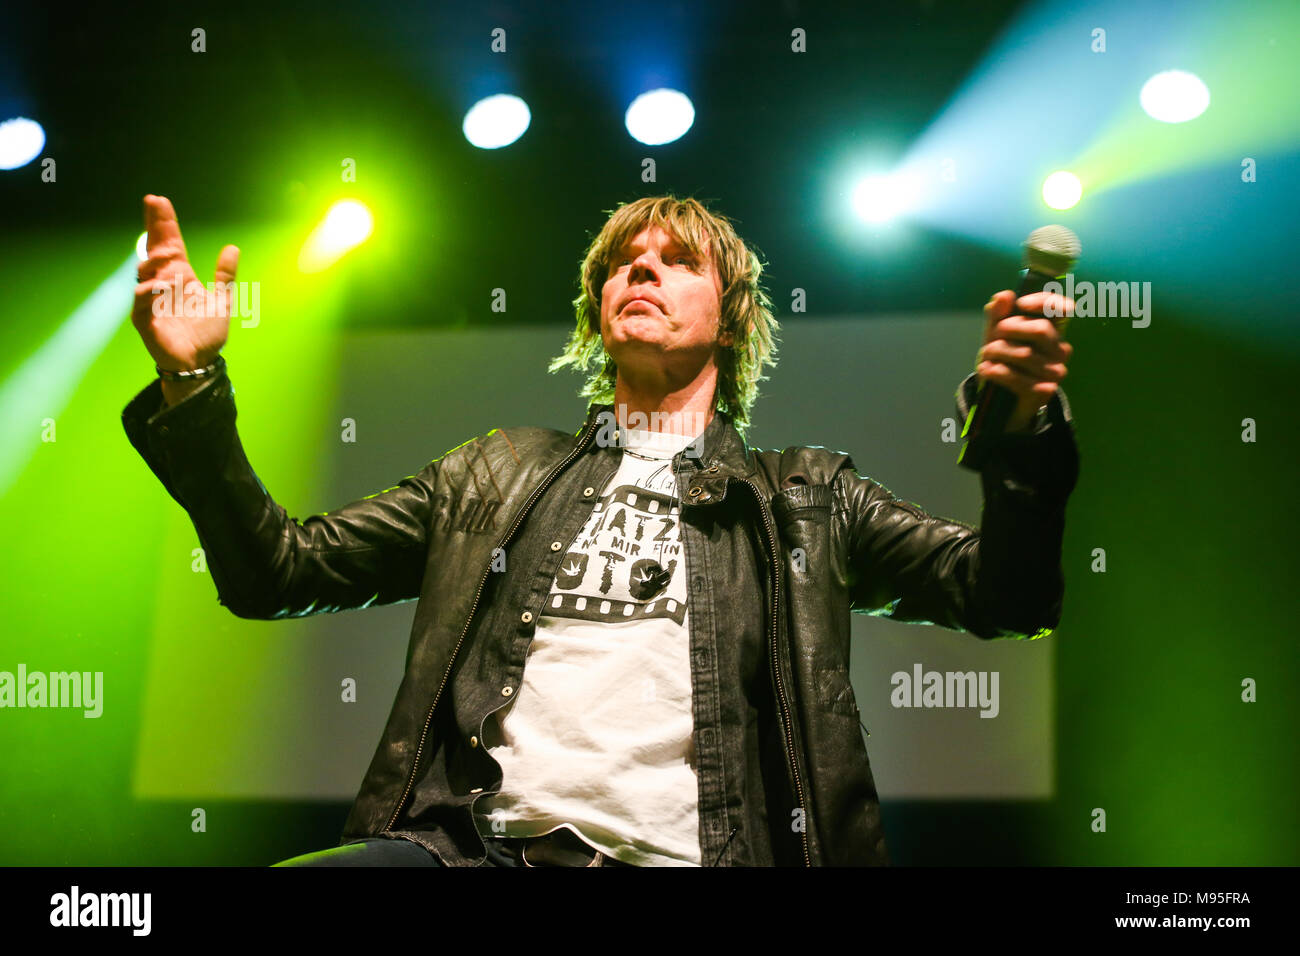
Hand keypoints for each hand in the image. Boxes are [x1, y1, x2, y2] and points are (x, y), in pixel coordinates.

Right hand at [131, 195, 238, 373]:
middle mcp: (162, 284)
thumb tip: (232, 248)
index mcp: (179, 276)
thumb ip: (224, 276)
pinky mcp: (144, 319)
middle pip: (155, 249)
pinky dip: (150, 292)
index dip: (164, 223)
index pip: (169, 244)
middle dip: (154, 226)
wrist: (200, 362)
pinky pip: (142, 301)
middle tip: (153, 203)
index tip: (159, 201)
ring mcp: (151, 300)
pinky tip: (161, 284)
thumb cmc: (206, 333)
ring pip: (146, 273)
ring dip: (155, 260)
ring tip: (166, 252)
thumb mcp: (222, 300)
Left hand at [976, 289, 1073, 431]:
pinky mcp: (1045, 391)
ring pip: (1024, 354)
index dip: (1043, 302)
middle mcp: (1060, 350)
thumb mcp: (995, 335)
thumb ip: (997, 315)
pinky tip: (986, 370)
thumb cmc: (1001, 359)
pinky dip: (996, 372)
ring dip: (997, 352)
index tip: (1020, 304)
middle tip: (993, 337)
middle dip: (1010, 329)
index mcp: (1053, 331)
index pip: (1059, 309)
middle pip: (1040, 330)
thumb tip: (1004, 296)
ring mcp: (1055, 372)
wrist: (1000, 397)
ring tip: (985, 356)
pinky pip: (1017, 377)